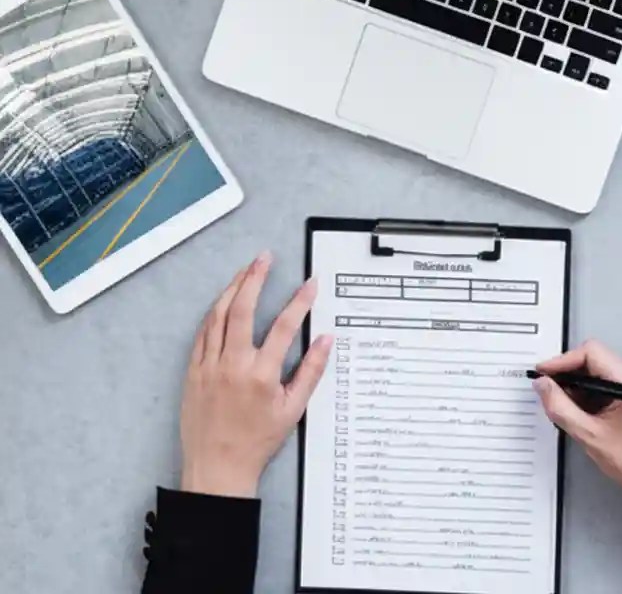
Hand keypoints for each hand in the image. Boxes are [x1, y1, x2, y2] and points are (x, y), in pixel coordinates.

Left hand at [179, 252, 331, 497]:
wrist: (216, 467)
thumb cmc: (257, 442)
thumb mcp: (293, 410)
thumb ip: (310, 372)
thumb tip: (325, 341)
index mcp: (261, 375)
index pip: (284, 326)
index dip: (300, 301)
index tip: (310, 284)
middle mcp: (233, 365)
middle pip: (243, 309)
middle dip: (255, 278)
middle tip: (265, 258)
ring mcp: (208, 366)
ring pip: (218, 316)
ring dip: (232, 289)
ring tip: (245, 272)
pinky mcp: (193, 371)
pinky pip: (202, 333)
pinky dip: (214, 313)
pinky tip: (222, 302)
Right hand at [534, 341, 621, 555]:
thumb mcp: (589, 435)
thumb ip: (560, 406)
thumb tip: (542, 384)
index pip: (592, 353)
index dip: (562, 361)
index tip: (543, 374)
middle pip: (597, 360)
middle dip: (570, 376)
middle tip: (550, 394)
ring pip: (603, 372)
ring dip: (582, 387)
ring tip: (567, 408)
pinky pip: (613, 383)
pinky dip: (594, 394)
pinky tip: (584, 413)